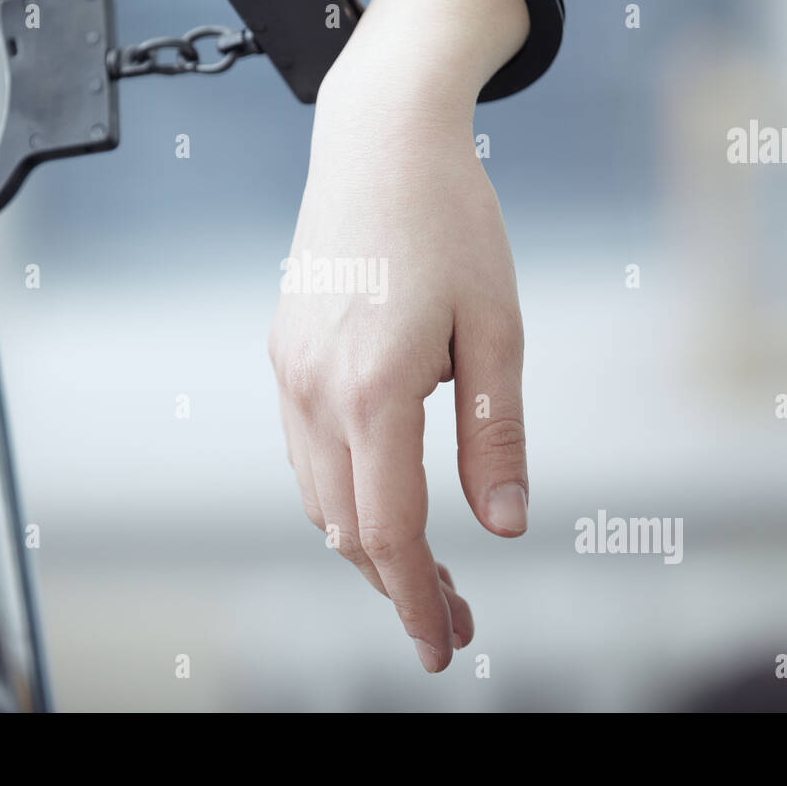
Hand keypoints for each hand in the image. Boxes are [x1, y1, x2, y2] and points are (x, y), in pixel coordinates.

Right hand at [268, 0, 529, 670]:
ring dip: (367, 543)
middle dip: (398, 583)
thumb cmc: (451, 224)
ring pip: (318, 496)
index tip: (443, 644)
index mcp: (373, 389)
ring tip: (425, 567)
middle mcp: (314, 389)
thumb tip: (504, 528)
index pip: (389, 531)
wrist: (378, 141)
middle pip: (346, 527)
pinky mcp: (282, 354)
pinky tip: (383, 494)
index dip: (416, 598)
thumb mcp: (498, 331)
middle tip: (455, 618)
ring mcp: (288, 372)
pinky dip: (342, 494)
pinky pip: (305, 452)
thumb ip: (496, 437)